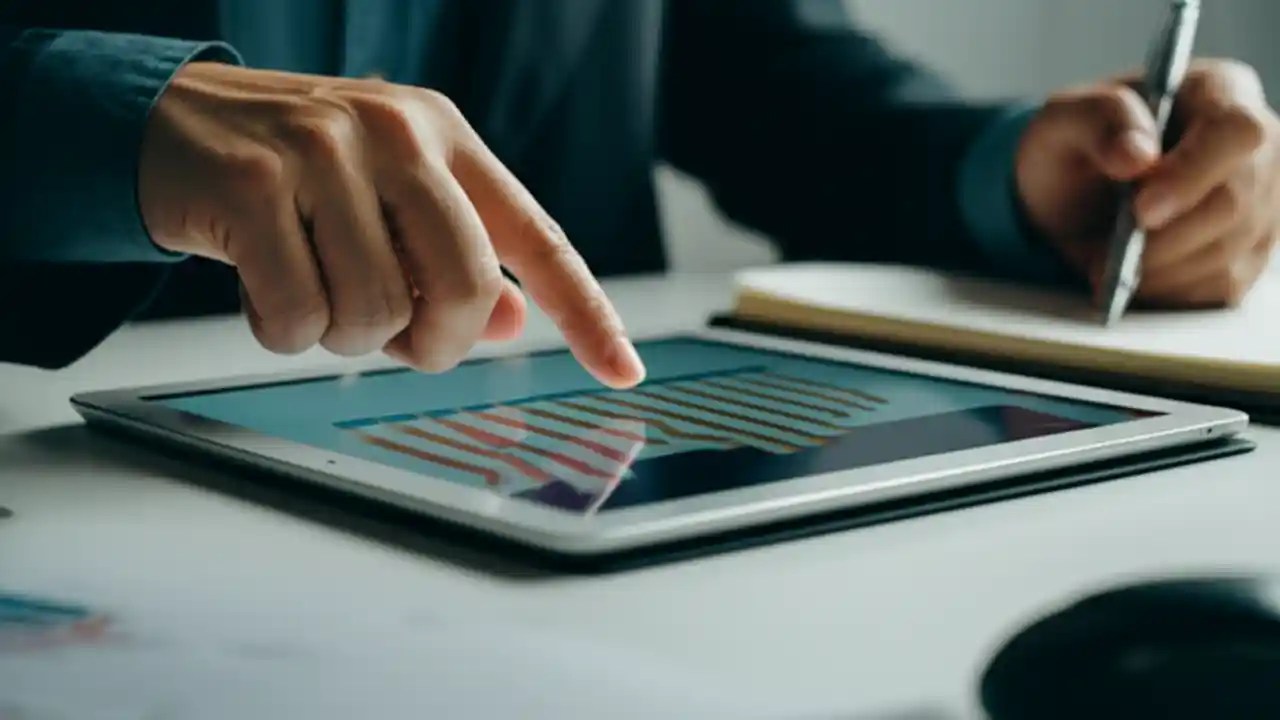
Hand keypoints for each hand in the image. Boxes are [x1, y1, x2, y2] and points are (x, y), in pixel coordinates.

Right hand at [139, 62, 644, 386]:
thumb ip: (455, 256)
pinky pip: (297, 314)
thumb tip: (511, 322)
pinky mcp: (254, 184)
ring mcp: (324, 153)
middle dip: (433, 343)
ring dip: (346, 337)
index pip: (536, 238)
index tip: (623, 371)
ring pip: (377, 311)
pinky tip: (265, 291)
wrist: (175, 122)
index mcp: (446, 139)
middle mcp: (397, 135)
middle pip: (464, 286)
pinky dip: (282, 330)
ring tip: (316, 293)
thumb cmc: (299, 174)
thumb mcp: (390, 201)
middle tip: (398, 340)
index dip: (586, 312)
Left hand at [1016, 59, 1279, 307]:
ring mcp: (1264, 201)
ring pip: (1228, 253)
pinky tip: (1132, 275)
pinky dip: (1166, 289)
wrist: (1076, 194)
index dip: (1193, 174)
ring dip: (1156, 270)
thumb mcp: (1064, 120)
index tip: (1141, 210)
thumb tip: (1137, 153)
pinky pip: (1220, 286)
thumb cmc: (1076, 146)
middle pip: (1235, 203)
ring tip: (1103, 263)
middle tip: (1099, 255)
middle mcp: (1258, 145)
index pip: (1236, 132)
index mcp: (1220, 91)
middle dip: (1161, 240)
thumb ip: (1098, 120)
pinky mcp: (1252, 251)